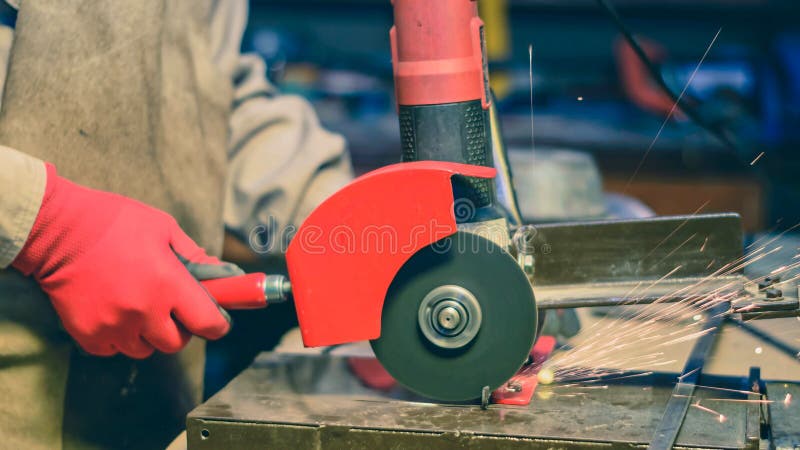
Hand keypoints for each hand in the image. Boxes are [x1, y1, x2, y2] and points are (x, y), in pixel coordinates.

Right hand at [12, 163, 238, 357]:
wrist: (56, 229)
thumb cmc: (114, 221)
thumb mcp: (163, 228)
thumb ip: (193, 256)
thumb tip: (219, 275)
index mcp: (169, 285)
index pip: (208, 324)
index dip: (217, 325)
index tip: (217, 321)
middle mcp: (144, 311)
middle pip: (176, 343)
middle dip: (180, 328)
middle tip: (172, 309)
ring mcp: (114, 326)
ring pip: (145, 349)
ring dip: (148, 334)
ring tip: (139, 306)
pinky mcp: (88, 334)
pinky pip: (114, 350)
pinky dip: (119, 337)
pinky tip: (115, 312)